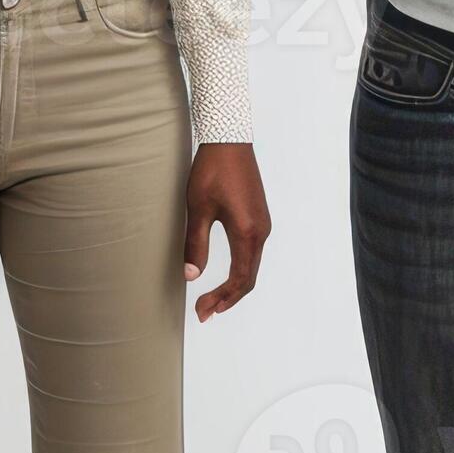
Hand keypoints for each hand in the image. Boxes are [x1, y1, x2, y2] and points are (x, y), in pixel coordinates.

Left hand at [184, 141, 270, 319]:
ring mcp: (262, 224)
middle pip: (248, 277)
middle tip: (205, 312)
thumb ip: (195, 244)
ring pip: (252, 265)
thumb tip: (190, 276)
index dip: (222, 299)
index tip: (203, 311)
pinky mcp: (258, 216)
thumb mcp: (198, 208)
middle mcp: (261, 232)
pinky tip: (225, 273)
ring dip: (234, 285)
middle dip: (227, 298)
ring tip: (213, 298)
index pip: (240, 279)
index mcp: (248, 233)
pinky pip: (252, 252)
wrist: (229, 140)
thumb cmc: (212, 171)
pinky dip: (240, 269)